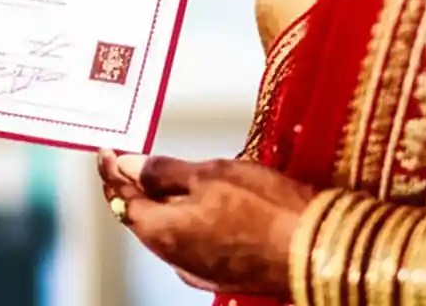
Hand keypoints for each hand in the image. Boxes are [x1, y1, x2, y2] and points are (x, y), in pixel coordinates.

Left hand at [97, 150, 313, 296]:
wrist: (317, 248)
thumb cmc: (266, 208)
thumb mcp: (209, 174)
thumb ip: (163, 171)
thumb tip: (129, 166)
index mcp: (162, 233)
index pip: (122, 199)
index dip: (112, 172)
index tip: (107, 152)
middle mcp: (174, 258)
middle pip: (142, 219)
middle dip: (133, 189)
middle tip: (128, 161)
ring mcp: (200, 270)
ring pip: (168, 232)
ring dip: (161, 205)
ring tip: (162, 177)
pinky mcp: (224, 273)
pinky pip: (192, 242)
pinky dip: (186, 220)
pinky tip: (198, 204)